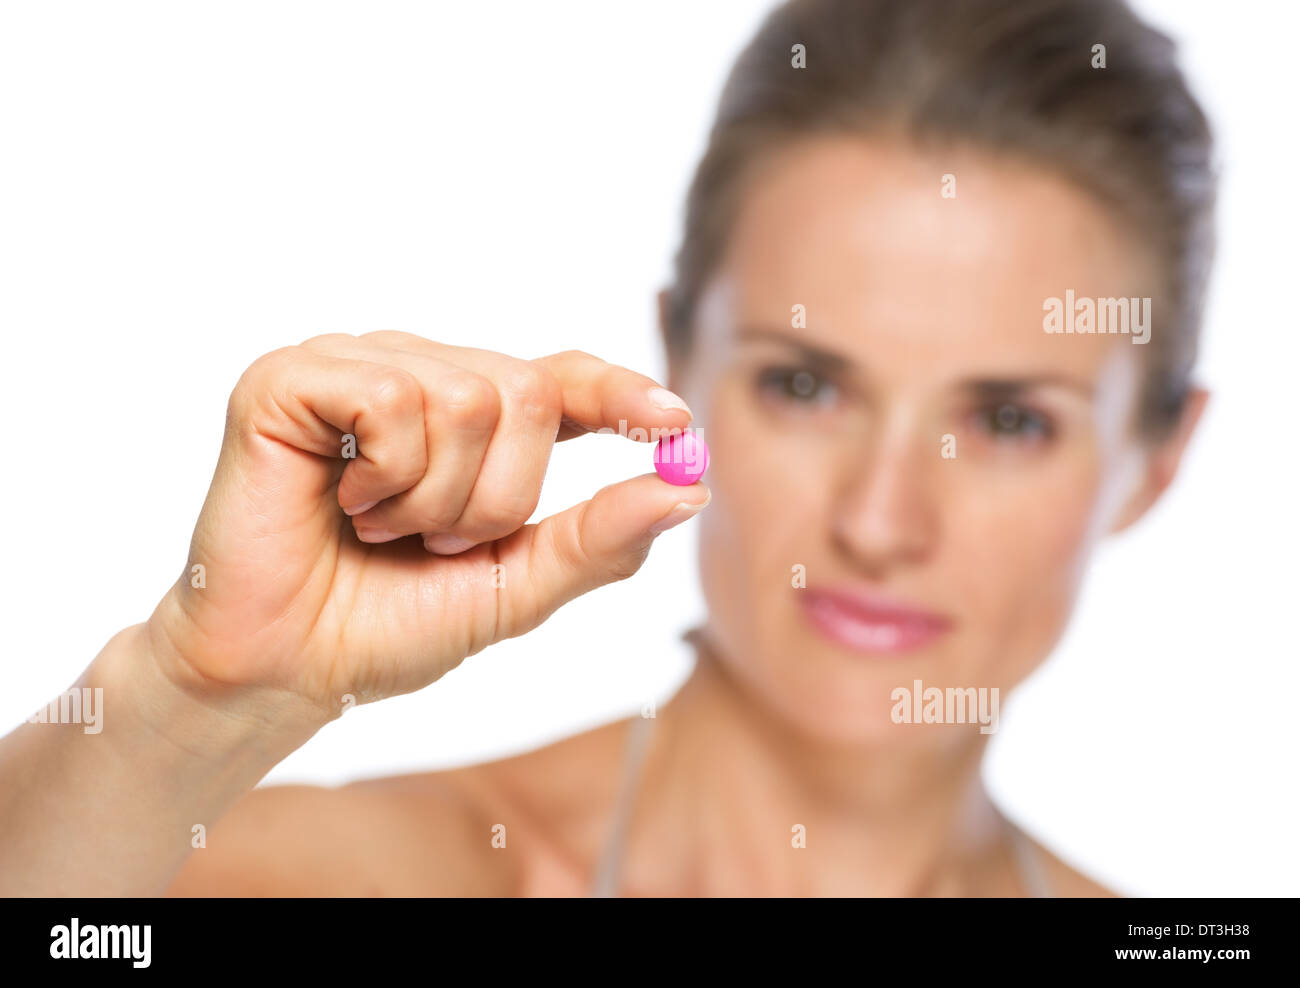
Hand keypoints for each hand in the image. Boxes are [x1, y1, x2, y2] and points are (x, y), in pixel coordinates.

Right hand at [145, 332, 707, 723]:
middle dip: (498, 498)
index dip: (620, 393)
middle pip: (526, 392)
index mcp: (473, 421)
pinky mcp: (293, 378)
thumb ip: (599, 539)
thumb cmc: (391, 622)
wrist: (288, 668)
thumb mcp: (517, 588)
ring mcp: (356, 368)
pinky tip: (343, 500)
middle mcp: (418, 375)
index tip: (675, 422)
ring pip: (467, 398)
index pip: (563, 378)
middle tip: (435, 541)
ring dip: (437, 498)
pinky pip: (393, 398)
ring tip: (382, 526)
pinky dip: (386, 475)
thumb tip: (689, 488)